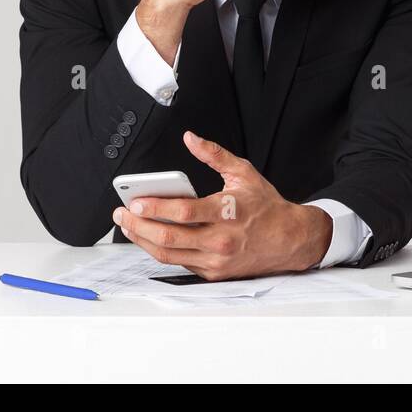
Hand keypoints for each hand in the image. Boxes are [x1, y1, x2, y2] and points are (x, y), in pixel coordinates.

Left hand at [111, 131, 332, 279]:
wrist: (290, 240)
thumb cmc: (266, 206)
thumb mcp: (243, 172)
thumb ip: (214, 154)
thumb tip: (190, 138)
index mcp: (227, 211)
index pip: (183, 212)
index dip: (154, 208)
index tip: (134, 201)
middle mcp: (220, 239)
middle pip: (168, 237)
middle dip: (137, 226)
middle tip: (121, 215)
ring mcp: (216, 260)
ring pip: (168, 254)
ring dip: (143, 240)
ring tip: (128, 227)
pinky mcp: (213, 272)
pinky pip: (179, 263)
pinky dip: (160, 251)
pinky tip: (149, 238)